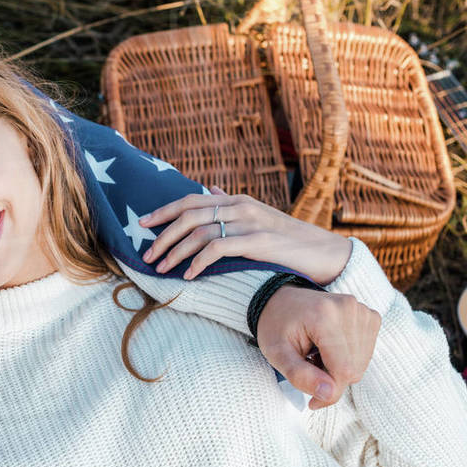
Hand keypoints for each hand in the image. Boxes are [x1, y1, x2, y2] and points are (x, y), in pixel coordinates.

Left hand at [139, 187, 351, 283]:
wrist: (325, 253)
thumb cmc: (289, 241)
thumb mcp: (258, 219)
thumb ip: (232, 206)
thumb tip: (212, 192)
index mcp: (237, 202)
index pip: (191, 200)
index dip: (163, 211)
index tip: (142, 224)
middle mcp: (240, 208)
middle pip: (189, 215)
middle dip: (162, 235)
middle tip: (147, 256)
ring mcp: (249, 223)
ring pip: (199, 231)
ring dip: (175, 251)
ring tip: (161, 268)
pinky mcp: (257, 242)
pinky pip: (218, 248)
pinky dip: (198, 262)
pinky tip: (188, 275)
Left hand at [255, 285, 380, 409]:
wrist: (280, 300)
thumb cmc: (276, 327)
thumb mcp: (276, 354)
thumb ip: (300, 375)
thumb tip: (328, 394)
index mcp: (324, 316)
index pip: (343, 370)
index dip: (329, 392)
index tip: (312, 401)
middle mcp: (349, 309)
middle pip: (354, 369)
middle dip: (332, 380)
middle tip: (308, 368)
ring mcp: (362, 310)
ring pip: (362, 364)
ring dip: (340, 369)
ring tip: (317, 355)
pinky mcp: (370, 316)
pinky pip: (367, 353)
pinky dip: (349, 358)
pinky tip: (330, 348)